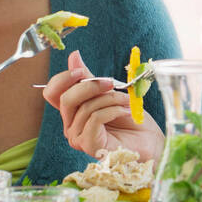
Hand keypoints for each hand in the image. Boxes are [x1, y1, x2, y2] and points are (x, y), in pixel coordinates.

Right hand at [41, 49, 164, 161]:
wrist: (149, 141)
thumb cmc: (130, 120)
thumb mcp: (108, 93)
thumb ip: (89, 78)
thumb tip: (73, 56)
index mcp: (72, 112)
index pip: (52, 93)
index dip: (63, 79)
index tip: (81, 70)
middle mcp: (70, 126)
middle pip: (66, 99)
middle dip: (90, 86)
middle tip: (111, 83)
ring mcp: (78, 138)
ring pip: (85, 108)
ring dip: (111, 99)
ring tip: (127, 101)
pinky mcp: (90, 146)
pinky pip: (95, 119)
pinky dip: (113, 110)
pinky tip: (126, 111)